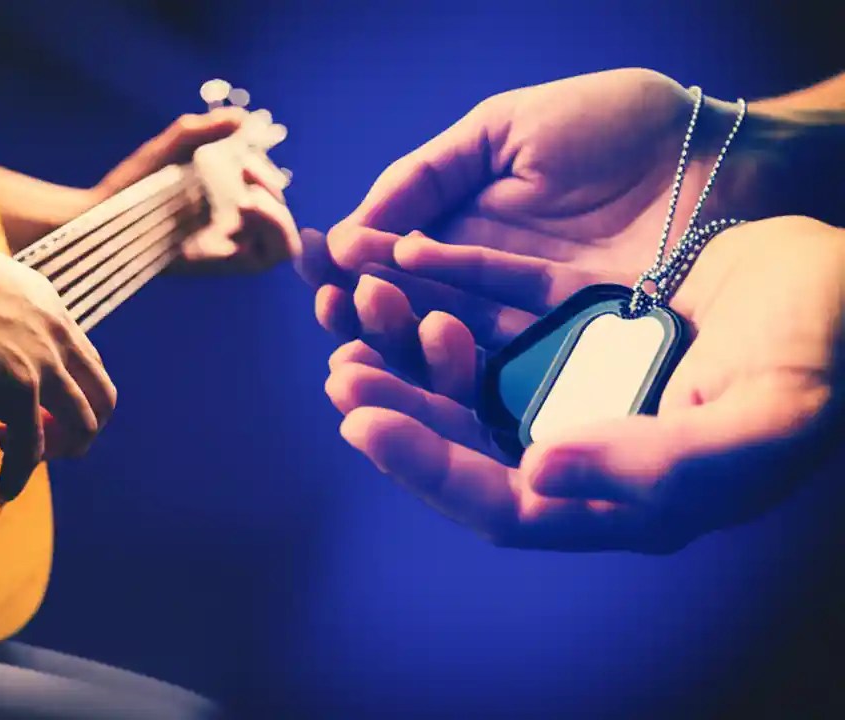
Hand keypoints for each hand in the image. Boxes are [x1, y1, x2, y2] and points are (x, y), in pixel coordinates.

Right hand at [0, 220, 116, 501]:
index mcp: (49, 308)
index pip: (84, 360)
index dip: (70, 392)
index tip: (41, 407)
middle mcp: (57, 335)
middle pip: (102, 395)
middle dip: (83, 428)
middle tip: (49, 443)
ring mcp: (43, 364)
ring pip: (84, 424)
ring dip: (61, 452)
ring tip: (25, 463)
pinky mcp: (18, 391)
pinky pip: (32, 449)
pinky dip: (20, 476)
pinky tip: (3, 490)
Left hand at [96, 108, 298, 273]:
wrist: (104, 216)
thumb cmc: (135, 183)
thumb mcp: (172, 146)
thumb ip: (206, 129)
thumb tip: (244, 118)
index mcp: (226, 191)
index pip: (268, 183)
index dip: (267, 169)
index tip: (245, 154)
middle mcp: (235, 220)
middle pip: (279, 209)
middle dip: (272, 187)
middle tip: (247, 169)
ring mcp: (233, 244)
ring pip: (284, 238)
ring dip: (278, 213)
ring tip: (251, 196)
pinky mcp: (227, 262)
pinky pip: (268, 255)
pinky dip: (271, 228)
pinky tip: (245, 206)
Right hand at [299, 67, 834, 338]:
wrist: (714, 153)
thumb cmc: (613, 127)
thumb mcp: (503, 132)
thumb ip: (424, 177)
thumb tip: (345, 236)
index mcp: (455, 234)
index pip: (381, 263)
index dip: (343, 266)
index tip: (312, 259)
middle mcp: (475, 289)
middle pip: (398, 317)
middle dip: (358, 309)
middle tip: (339, 297)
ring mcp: (515, 328)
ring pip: (436, 349)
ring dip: (392, 338)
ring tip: (369, 313)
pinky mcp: (558, 359)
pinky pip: (495, 368)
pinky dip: (453, 360)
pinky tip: (424, 338)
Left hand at [325, 216, 842, 552]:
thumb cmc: (818, 359)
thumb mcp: (754, 426)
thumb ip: (649, 466)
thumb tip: (536, 473)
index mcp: (623, 495)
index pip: (502, 501)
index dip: (428, 468)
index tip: (362, 425)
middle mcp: (588, 447)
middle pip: (471, 443)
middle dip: (400, 415)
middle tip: (340, 379)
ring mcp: (580, 384)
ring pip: (473, 381)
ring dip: (412, 357)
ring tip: (353, 328)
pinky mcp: (580, 324)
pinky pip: (500, 313)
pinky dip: (451, 293)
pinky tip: (403, 265)